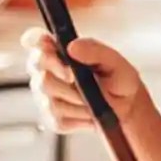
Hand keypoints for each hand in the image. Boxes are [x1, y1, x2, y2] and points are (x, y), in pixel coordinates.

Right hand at [20, 27, 146, 132]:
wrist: (126, 108)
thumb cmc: (118, 79)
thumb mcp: (114, 61)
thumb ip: (95, 50)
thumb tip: (72, 46)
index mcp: (58, 50)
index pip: (34, 40)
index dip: (35, 42)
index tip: (49, 47)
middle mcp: (46, 71)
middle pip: (38, 72)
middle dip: (62, 75)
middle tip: (78, 78)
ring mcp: (47, 96)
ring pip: (50, 100)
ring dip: (77, 100)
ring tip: (94, 98)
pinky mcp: (53, 118)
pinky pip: (58, 120)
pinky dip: (79, 117)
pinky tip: (90, 112)